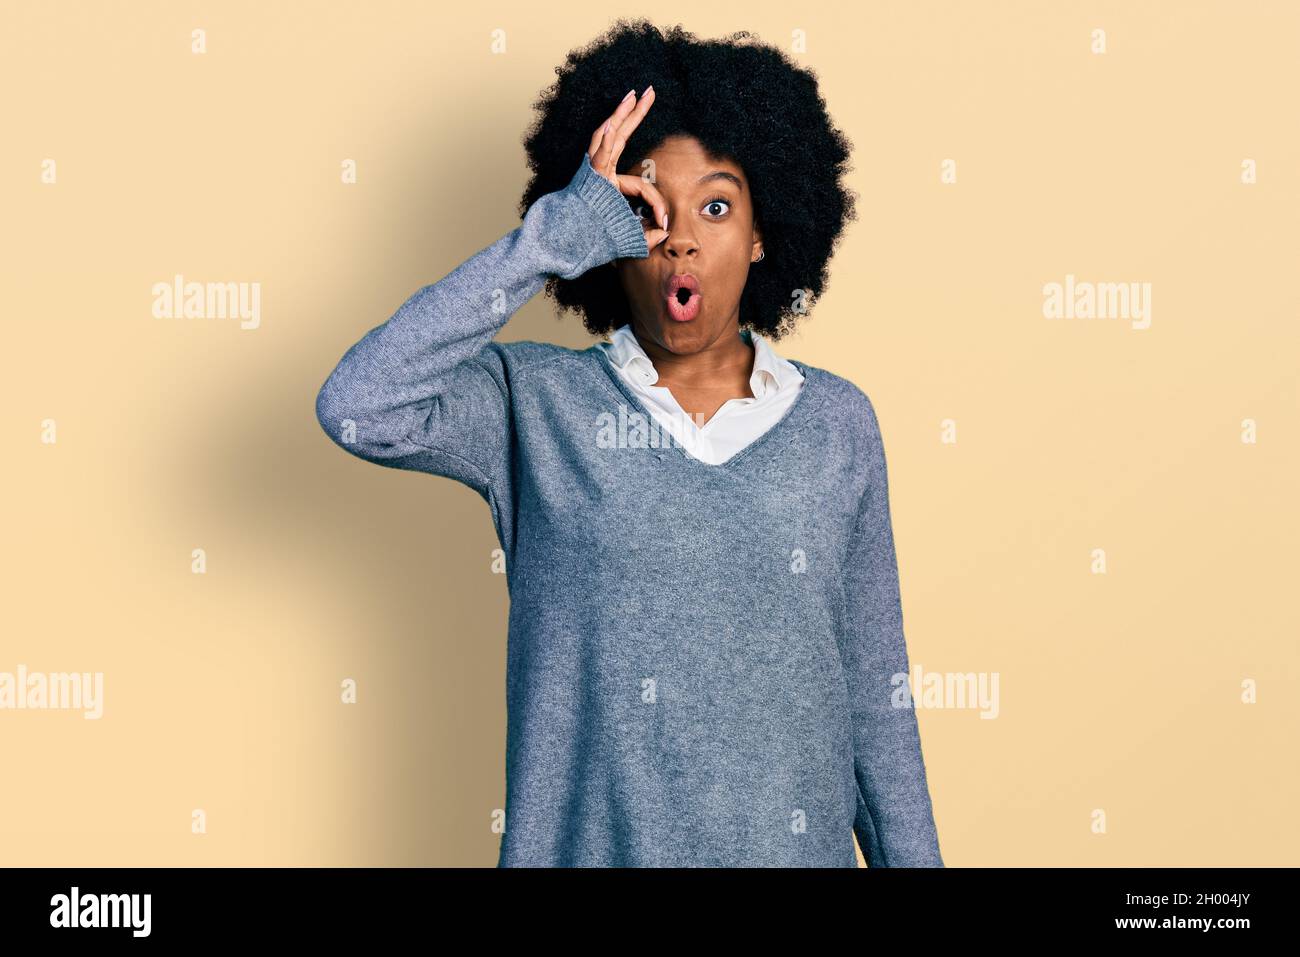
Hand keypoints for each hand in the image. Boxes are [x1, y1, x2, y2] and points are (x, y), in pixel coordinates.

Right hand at [586, 87, 669, 248]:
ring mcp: (594, 172)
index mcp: (610, 184)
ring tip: (633, 95)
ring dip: (620, 116)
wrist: (567, 244)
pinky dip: (604, 143)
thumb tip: (665, 232)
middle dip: (635, 114)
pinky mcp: (588, 179)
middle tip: (648, 91)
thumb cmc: (593, 240)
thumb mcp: (627, 237)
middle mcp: (602, 172)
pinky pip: (597, 158)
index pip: (642, 185)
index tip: (665, 223)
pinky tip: (610, 126)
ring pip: (608, 137)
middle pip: (621, 136)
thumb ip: (646, 235)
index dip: (657, 204)